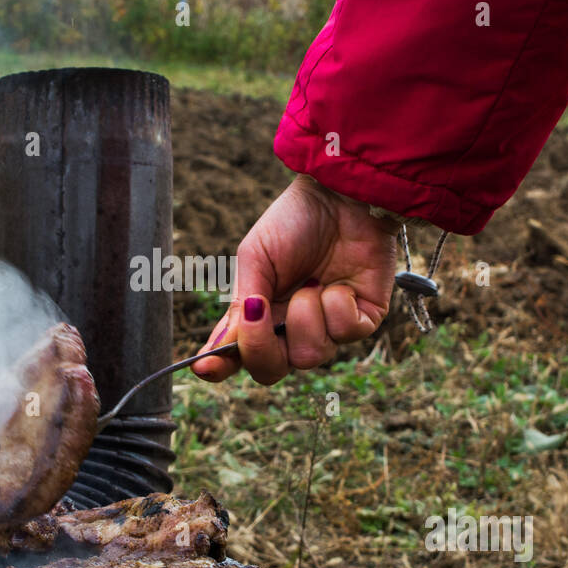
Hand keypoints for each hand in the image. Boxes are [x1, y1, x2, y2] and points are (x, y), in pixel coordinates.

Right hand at [191, 175, 400, 384]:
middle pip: (270, 370)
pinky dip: (336, 305)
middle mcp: (292, 329)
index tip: (205, 367)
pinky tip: (338, 283)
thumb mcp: (256, 257)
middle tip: (259, 310)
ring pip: (309, 356)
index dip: (220, 366)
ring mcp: (328, 328)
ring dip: (303, 315)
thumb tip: (223, 343)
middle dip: (260, 347)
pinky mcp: (362, 321)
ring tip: (312, 282)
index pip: (239, 354)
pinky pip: (344, 335)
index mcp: (261, 315)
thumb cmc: (295, 221)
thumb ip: (241, 302)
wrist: (341, 196)